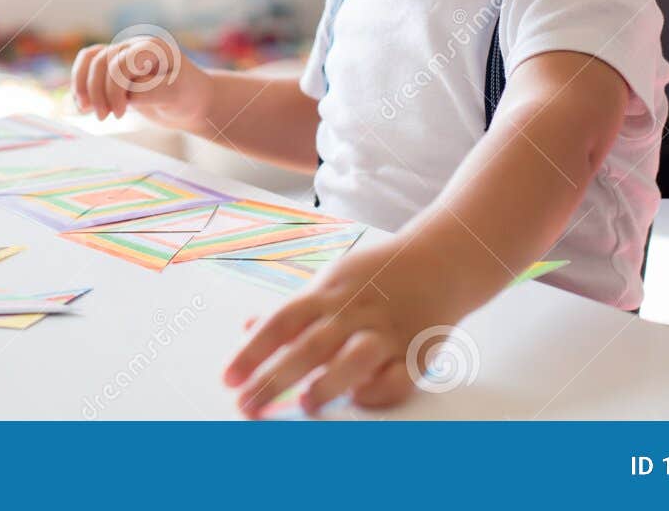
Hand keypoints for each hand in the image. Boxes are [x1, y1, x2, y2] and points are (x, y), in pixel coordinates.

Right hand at [70, 34, 212, 130]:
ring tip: (83, 110)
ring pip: (90, 60)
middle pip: (101, 61)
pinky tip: (80, 104)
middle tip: (103, 118)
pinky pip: (88, 66)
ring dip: (82, 85)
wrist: (192, 101)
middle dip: (97, 91)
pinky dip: (80, 83)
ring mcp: (123, 55)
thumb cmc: (188, 96)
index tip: (120, 115)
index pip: (121, 63)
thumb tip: (121, 95)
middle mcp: (134, 47)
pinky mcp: (115, 69)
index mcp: (152, 48)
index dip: (114, 89)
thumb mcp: (175, 95)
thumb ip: (149, 92)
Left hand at [223, 237, 468, 416]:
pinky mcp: (416, 353)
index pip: (281, 322)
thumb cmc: (376, 276)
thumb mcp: (330, 282)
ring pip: (355, 359)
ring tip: (305, 405)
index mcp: (327, 294)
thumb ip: (292, 310)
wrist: (440, 262)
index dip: (252, 351)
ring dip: (329, 382)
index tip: (228, 379)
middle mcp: (353, 313)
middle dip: (276, 377)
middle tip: (247, 406)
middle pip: (310, 346)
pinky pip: (397, 377)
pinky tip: (358, 399)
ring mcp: (386, 333)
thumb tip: (246, 327)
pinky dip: (378, 390)